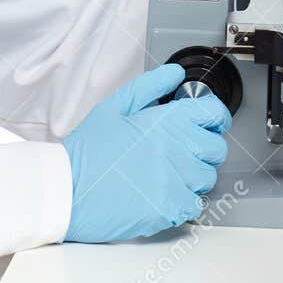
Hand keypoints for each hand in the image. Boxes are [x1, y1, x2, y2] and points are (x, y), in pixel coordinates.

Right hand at [60, 64, 230, 242]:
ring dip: (193, 177)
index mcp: (168, 120)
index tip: (207, 124)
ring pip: (207, 178)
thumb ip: (150, 86)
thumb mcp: (115, 107)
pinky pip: (193, 205)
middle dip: (203, 149)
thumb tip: (175, 74)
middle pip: (216, 148)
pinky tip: (161, 196)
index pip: (215, 113)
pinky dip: (182, 202)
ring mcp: (176, 181)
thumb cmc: (87, 151)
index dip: (214, 117)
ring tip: (166, 176)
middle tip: (180, 153)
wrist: (66, 191)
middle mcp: (178, 149)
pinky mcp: (170, 209)